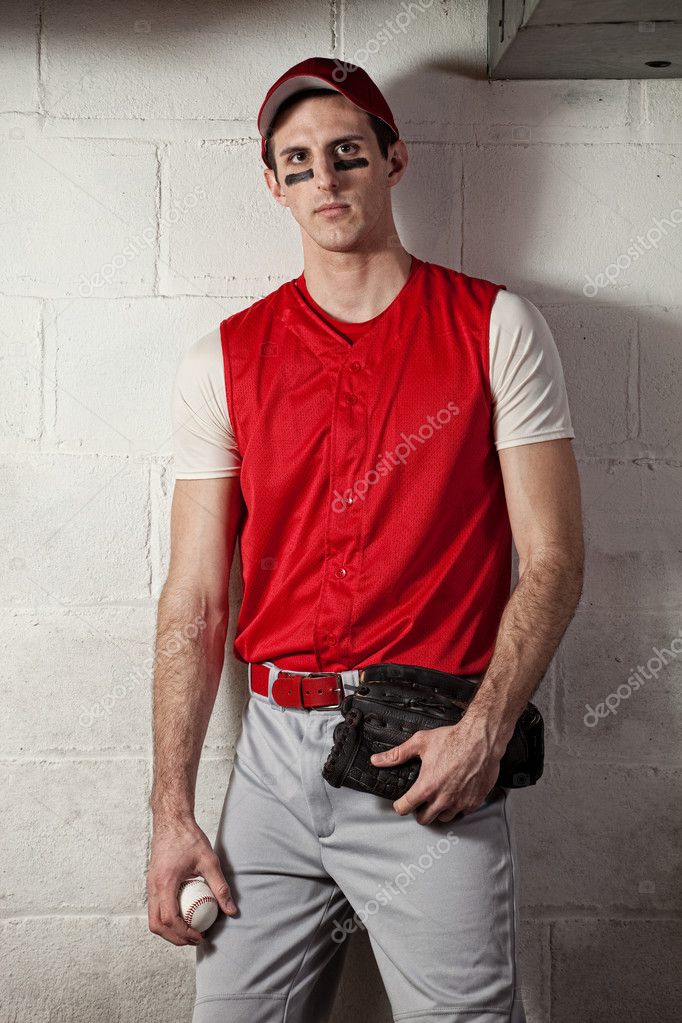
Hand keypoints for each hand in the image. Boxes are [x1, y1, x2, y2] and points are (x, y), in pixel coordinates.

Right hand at [147, 816, 237, 945]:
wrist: (172, 820)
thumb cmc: (188, 838)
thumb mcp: (209, 861)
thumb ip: (220, 886)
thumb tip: (231, 910)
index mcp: (165, 882)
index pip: (170, 918)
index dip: (185, 933)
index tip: (201, 936)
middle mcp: (153, 887)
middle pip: (157, 925)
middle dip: (175, 938)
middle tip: (196, 939)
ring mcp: (150, 885)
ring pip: (153, 919)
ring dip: (170, 931)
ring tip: (190, 931)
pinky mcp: (152, 883)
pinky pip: (155, 909)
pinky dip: (167, 919)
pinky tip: (184, 916)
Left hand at [369, 714, 501, 825]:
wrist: (482, 739)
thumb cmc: (453, 739)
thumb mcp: (420, 743)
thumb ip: (397, 754)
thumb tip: (377, 760)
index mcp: (427, 786)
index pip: (405, 808)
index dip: (400, 806)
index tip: (401, 803)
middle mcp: (443, 799)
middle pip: (424, 819)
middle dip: (419, 811)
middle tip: (420, 801)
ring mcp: (459, 803)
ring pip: (443, 818)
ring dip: (438, 811)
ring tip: (438, 797)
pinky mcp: (474, 802)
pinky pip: (461, 813)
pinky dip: (456, 807)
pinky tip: (454, 795)